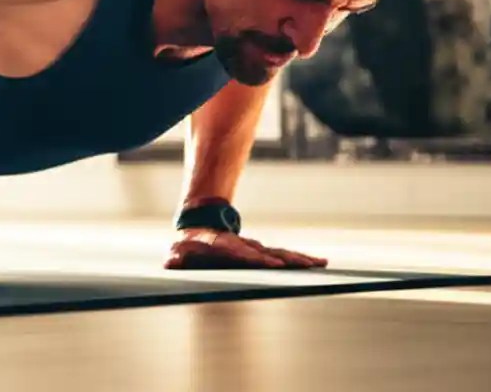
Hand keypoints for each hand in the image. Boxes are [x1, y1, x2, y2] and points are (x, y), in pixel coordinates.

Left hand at [164, 228, 327, 269]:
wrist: (200, 225)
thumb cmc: (189, 245)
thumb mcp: (178, 251)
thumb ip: (175, 258)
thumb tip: (169, 263)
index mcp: (226, 246)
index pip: (242, 252)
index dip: (256, 257)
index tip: (273, 263)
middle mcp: (244, 245)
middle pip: (268, 252)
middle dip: (287, 259)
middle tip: (307, 265)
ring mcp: (255, 247)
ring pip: (281, 252)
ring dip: (300, 259)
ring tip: (320, 263)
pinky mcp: (262, 252)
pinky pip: (284, 255)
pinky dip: (301, 259)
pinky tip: (318, 262)